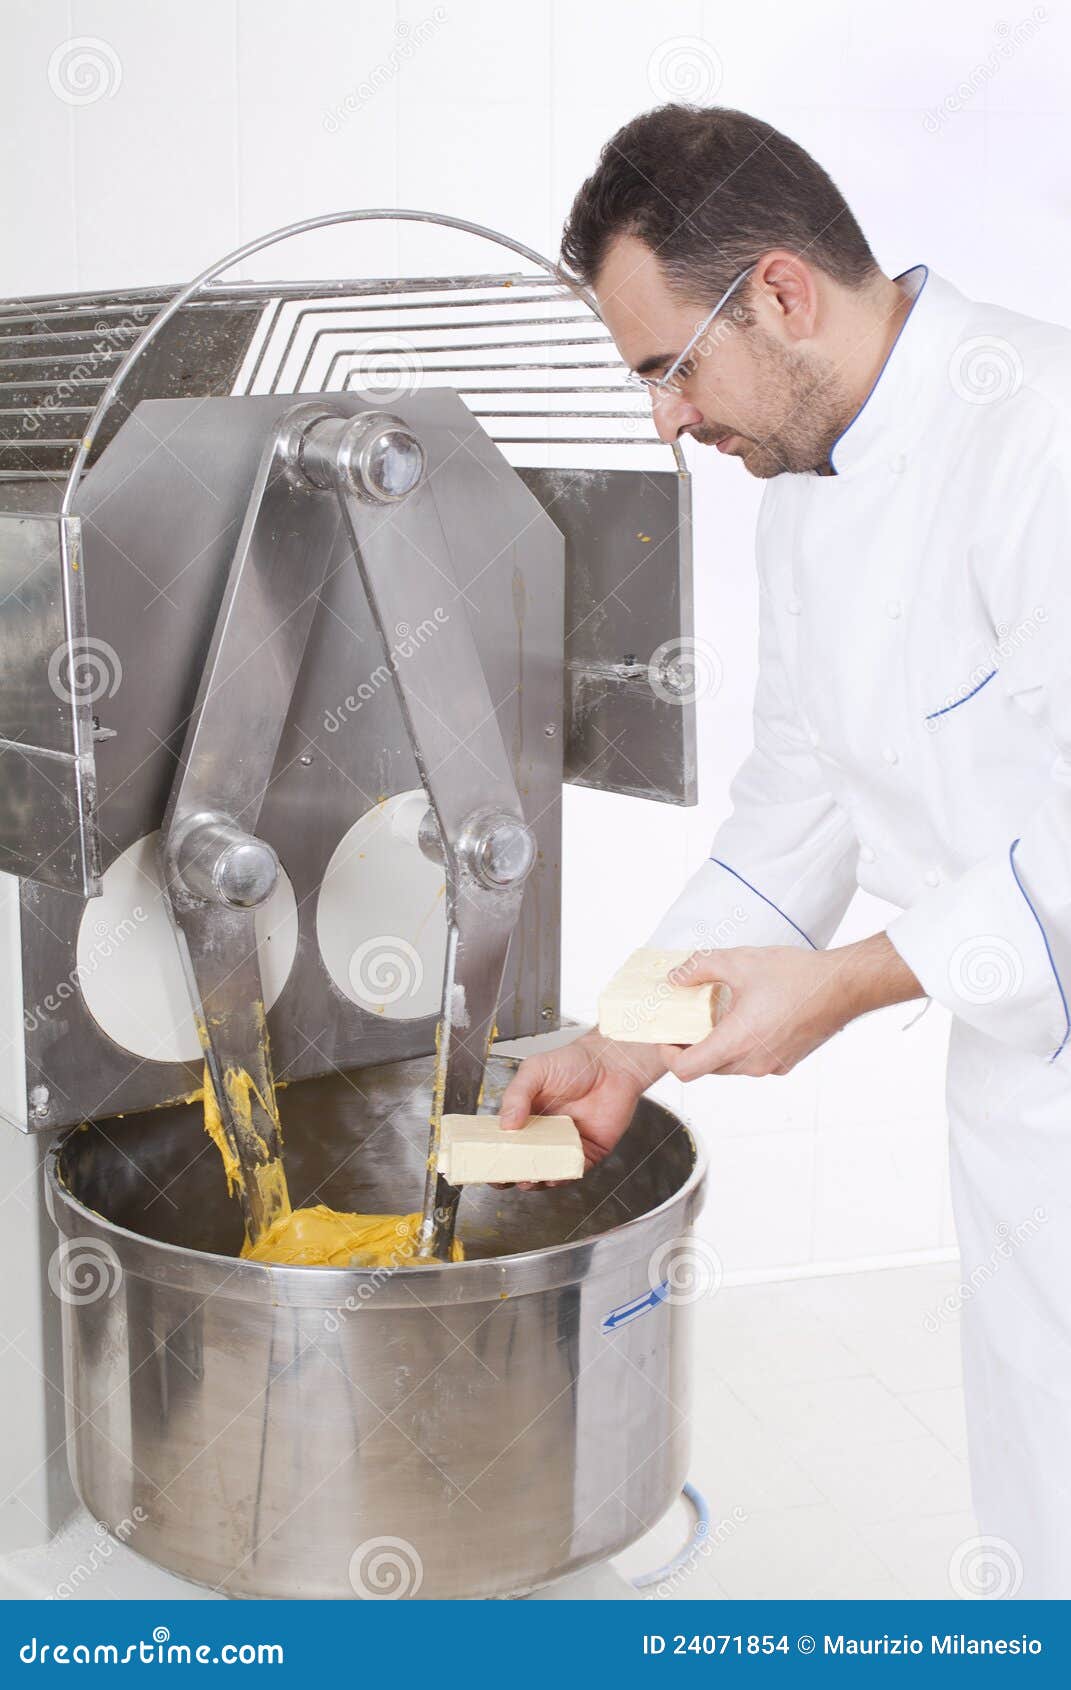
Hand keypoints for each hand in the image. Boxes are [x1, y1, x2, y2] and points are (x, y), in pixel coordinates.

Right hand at [498, 1028, 666, 1179]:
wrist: (612, 1063)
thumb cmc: (574, 1061)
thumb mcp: (535, 1070)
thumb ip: (517, 1094)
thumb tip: (505, 1125)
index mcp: (526, 1115)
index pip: (505, 1142)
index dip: (494, 1156)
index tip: (485, 1165)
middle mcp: (544, 1134)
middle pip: (523, 1162)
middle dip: (512, 1174)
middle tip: (505, 1177)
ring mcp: (566, 1145)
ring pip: (546, 1172)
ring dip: (535, 1180)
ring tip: (528, 1179)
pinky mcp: (588, 1152)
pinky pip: (572, 1170)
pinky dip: (562, 1178)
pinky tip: (554, 1176)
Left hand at [660, 933, 921, 1080]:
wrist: (844, 986)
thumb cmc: (796, 974)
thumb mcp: (739, 961)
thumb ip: (699, 968)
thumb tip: (673, 978)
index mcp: (737, 1042)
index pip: (686, 1070)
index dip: (668, 1056)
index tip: (665, 1036)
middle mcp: (752, 1062)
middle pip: (706, 1067)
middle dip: (691, 1047)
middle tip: (685, 1020)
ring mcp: (770, 1066)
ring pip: (729, 1066)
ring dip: (717, 1046)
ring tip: (717, 1015)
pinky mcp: (785, 1063)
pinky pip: (751, 1062)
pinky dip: (740, 1046)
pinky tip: (747, 1018)